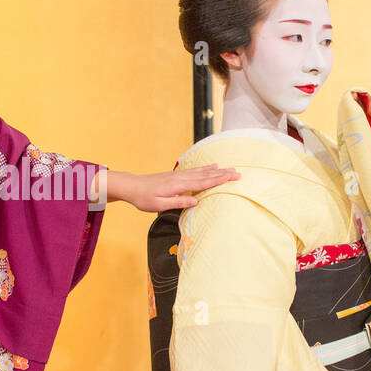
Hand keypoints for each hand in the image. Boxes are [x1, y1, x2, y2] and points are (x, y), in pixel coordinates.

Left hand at [95, 165, 240, 212]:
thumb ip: (178, 202)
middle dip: (222, 174)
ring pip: (201, 171)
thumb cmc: (144, 198)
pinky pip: (194, 171)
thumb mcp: (159, 205)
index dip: (218, 180)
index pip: (202, 182)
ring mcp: (178, 175)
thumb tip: (196, 201)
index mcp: (178, 186)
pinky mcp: (175, 175)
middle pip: (205, 175)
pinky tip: (211, 166)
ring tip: (229, 168)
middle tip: (238, 172)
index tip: (232, 177)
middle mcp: (180, 178)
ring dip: (216, 170)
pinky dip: (205, 168)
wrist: (131, 186)